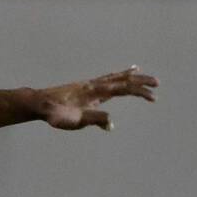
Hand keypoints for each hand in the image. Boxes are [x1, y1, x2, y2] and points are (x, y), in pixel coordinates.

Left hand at [34, 66, 157, 130]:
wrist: (38, 103)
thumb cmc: (55, 114)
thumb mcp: (74, 121)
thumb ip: (93, 120)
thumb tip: (111, 124)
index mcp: (95, 92)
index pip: (123, 89)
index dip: (139, 92)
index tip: (154, 97)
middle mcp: (94, 85)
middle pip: (121, 80)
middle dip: (140, 82)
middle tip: (157, 83)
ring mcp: (89, 85)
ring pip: (113, 77)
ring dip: (129, 77)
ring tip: (140, 72)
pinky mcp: (84, 88)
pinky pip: (104, 79)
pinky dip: (114, 76)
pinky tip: (117, 76)